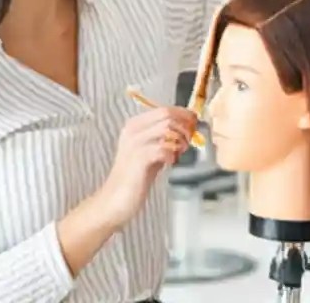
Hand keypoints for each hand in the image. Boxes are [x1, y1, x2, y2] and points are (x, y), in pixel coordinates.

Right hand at [98, 106, 196, 226]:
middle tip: (190, 139)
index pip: (164, 109)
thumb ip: (165, 139)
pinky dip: (173, 154)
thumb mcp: (151, 150)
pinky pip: (164, 148)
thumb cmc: (135, 176)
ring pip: (167, 128)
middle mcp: (132, 130)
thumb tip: (188, 129)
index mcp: (134, 125)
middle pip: (167, 115)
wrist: (115, 199)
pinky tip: (171, 162)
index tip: (194, 123)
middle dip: (184, 125)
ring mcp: (134, 143)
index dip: (183, 115)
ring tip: (180, 152)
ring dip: (180, 140)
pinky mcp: (139, 158)